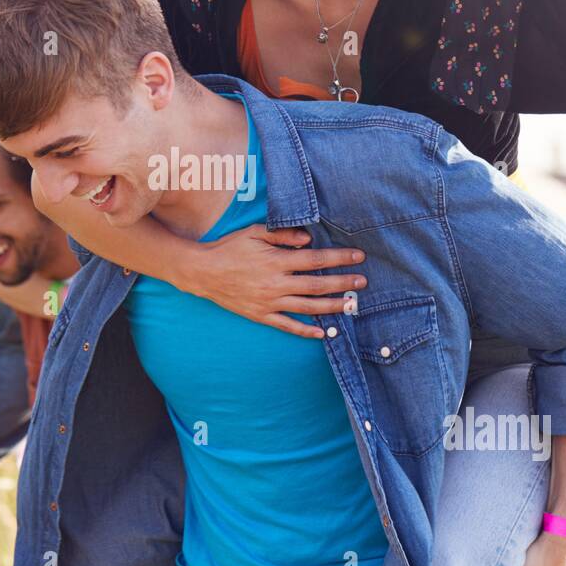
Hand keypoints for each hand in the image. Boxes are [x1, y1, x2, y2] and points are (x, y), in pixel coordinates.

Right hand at [187, 224, 366, 338]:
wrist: (203, 272)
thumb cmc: (229, 248)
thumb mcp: (254, 232)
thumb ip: (282, 234)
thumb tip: (308, 239)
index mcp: (276, 261)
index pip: (315, 260)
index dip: (339, 258)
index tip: (358, 257)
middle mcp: (276, 284)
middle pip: (317, 285)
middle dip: (343, 284)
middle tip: (362, 283)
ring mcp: (269, 302)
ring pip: (307, 308)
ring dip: (332, 307)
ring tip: (351, 306)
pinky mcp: (261, 315)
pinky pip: (287, 326)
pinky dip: (305, 331)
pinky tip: (322, 333)